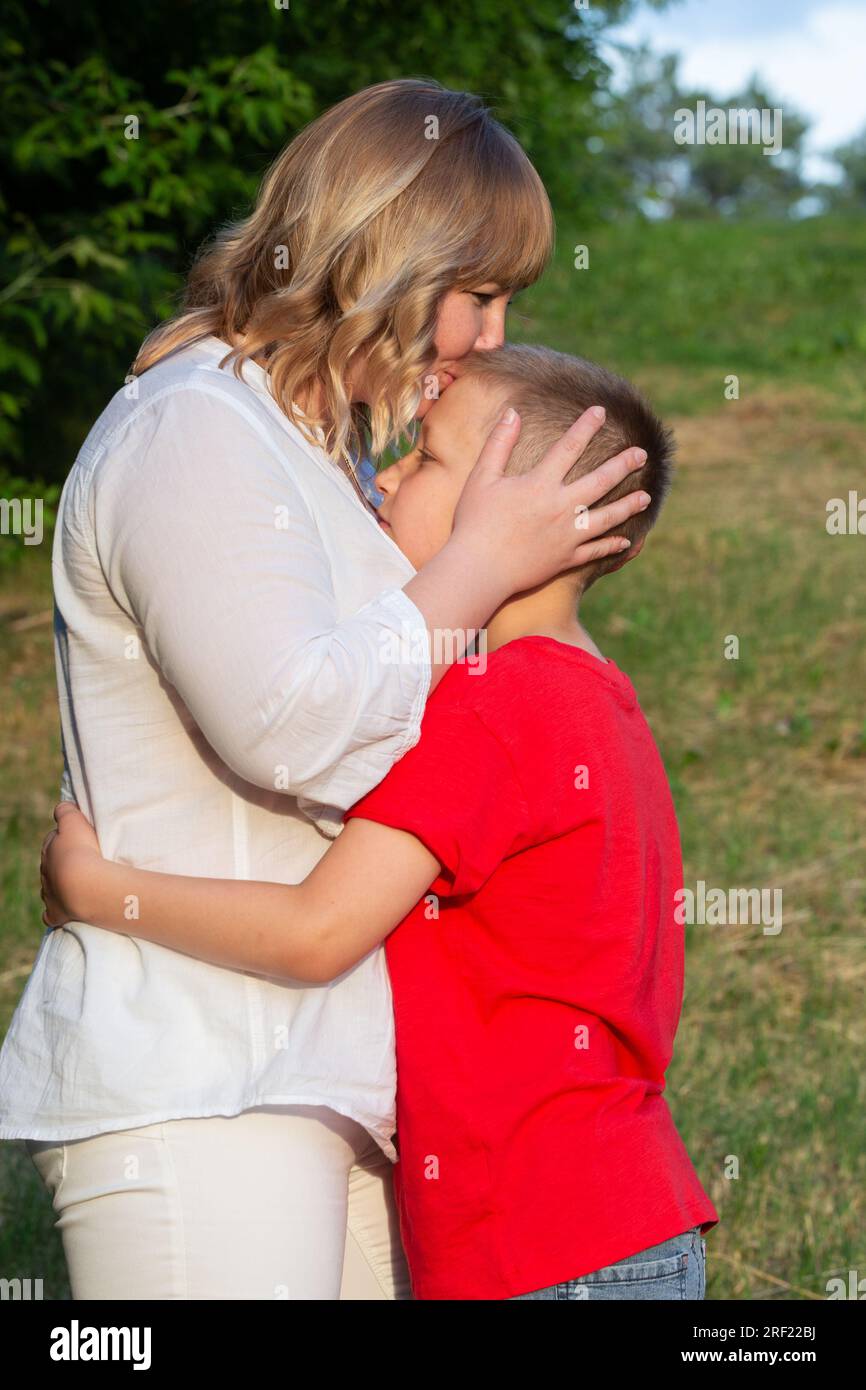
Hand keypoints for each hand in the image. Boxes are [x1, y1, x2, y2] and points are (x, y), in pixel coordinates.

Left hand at [40, 802, 101, 927]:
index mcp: (48, 850)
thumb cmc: (82, 851)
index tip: (78, 840)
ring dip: (60, 886)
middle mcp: (45, 873)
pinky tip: (64, 911)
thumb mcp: (75, 822)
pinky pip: (52, 914)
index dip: (64, 839)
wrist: (84, 886)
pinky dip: (57, 912)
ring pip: (50, 888)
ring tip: (79, 885)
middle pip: (51, 865)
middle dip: (62, 863)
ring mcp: (49, 894)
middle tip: (83, 862)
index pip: (52, 841)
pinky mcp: (55, 914)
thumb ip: (66, 811)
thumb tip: (62, 806)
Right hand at [451, 405, 650, 596]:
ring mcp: (567, 535)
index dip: (586, 427)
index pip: (569, 447)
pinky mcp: (566, 559)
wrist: (478, 570)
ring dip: (628, 505)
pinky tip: (626, 541)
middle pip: (600, 481)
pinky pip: (595, 551)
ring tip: (646, 496)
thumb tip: (512, 413)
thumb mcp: (481, 477)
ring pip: (607, 517)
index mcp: (540, 484)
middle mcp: (560, 507)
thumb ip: (499, 443)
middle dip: (623, 465)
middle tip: (641, 454)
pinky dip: (612, 546)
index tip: (600, 412)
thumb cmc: (474, 522)